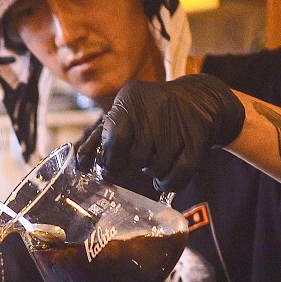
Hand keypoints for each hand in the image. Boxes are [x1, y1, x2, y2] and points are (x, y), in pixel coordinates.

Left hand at [76, 74, 244, 191]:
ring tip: (156, 160)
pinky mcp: (198, 136)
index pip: (115, 138)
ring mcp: (178, 122)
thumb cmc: (153, 112)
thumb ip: (102, 136)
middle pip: (136, 157)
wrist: (200, 98)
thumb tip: (80, 162)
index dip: (111, 159)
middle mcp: (155, 107)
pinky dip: (170, 183)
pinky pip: (178, 174)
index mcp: (131, 99)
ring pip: (157, 168)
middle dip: (136, 165)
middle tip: (141, 158)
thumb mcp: (127, 111)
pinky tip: (165, 179)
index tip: (112, 167)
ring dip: (154, 173)